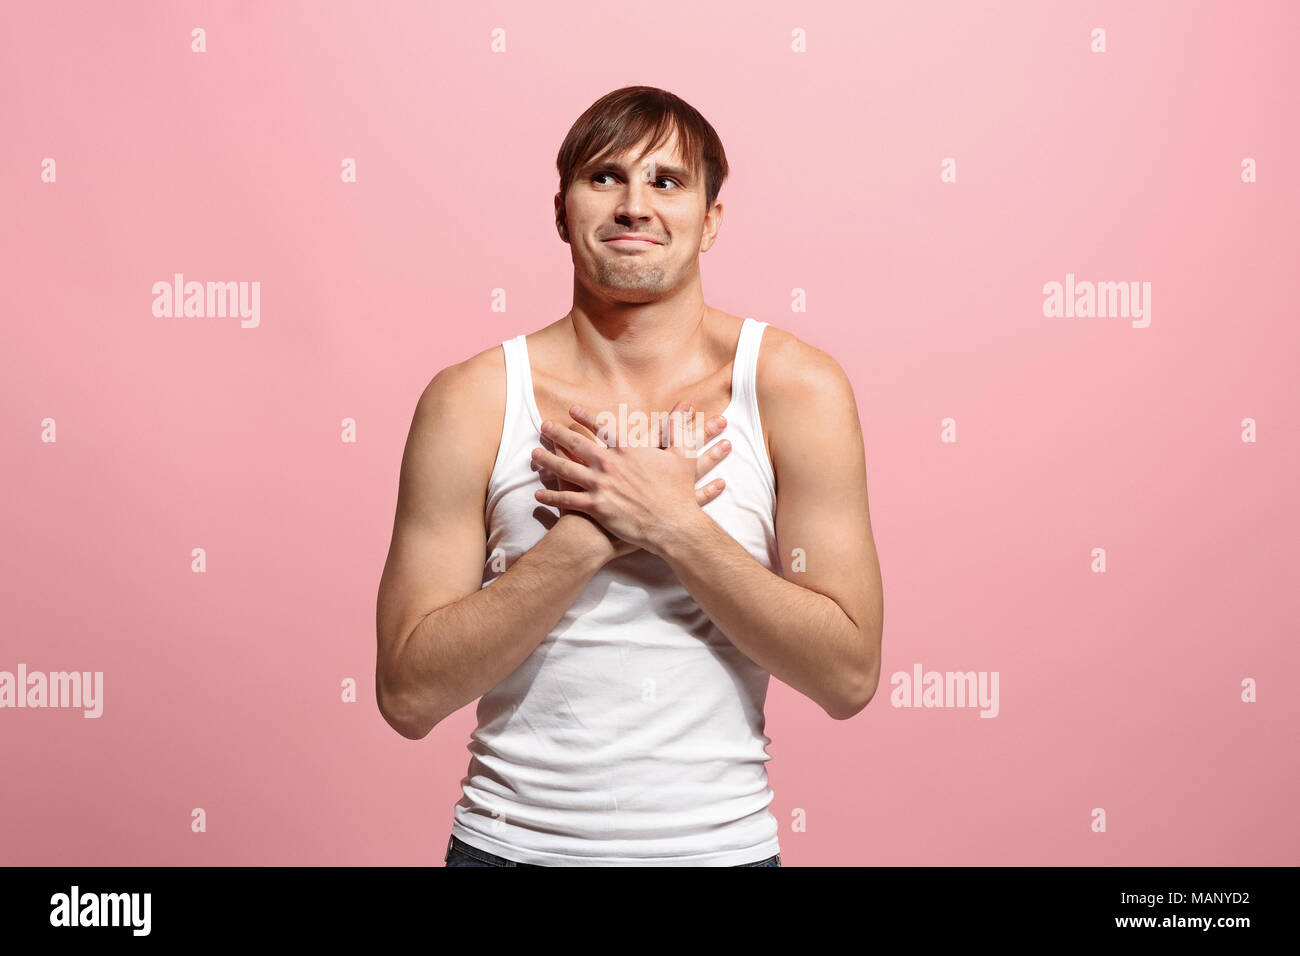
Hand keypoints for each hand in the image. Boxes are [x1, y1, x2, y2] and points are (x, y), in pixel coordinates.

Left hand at [532, 400, 730, 558]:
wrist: (674, 525)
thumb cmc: (679, 492)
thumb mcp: (682, 456)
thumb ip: (678, 431)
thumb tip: (682, 409)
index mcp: (629, 449)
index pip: (602, 427)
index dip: (585, 417)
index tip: (571, 411)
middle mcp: (610, 464)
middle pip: (577, 444)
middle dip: (558, 434)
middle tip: (544, 426)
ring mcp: (601, 485)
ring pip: (567, 469)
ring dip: (548, 460)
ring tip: (534, 453)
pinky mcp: (597, 507)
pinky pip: (568, 499)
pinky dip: (552, 495)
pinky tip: (538, 493)